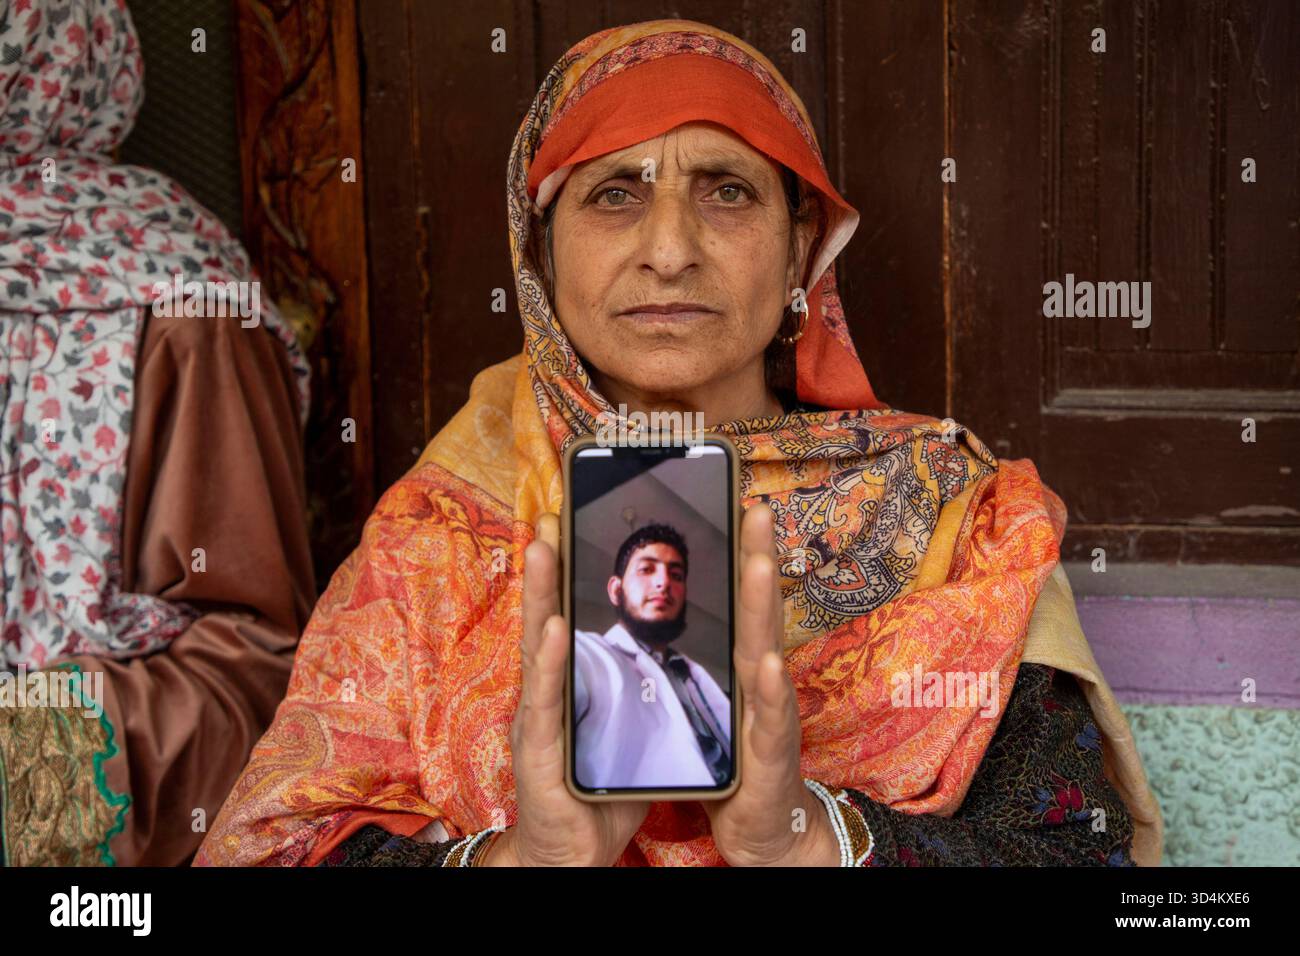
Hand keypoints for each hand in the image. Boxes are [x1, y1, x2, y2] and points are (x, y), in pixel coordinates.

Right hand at [480, 513, 649, 865]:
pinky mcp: (539, 757)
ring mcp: (538, 725)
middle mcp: (546, 700)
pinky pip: (547, 702)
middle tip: (547, 514)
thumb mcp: (623, 738)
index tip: (566, 526)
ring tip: (542, 547)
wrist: (570, 864)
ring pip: (538, 648)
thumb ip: (636, 700)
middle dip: (546, 568)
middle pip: (545, 621)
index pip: (566, 623)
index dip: (565, 577)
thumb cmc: (595, 800)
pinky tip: (551, 628)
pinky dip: (548, 663)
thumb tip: (664, 665)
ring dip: (539, 595)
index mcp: (570, 693)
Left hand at [702, 503, 838, 865]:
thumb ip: (698, 663)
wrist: (763, 834)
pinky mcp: (770, 755)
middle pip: (759, 611)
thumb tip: (664, 619)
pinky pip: (767, 719)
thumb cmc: (736, 766)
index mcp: (741, 668)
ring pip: (767, 651)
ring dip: (766, 605)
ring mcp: (770, 715)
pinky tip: (767, 662)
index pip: (738, 603)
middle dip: (759, 556)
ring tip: (761, 562)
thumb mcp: (713, 705)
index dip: (739, 554)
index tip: (738, 504)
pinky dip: (767, 689)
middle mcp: (762, 682)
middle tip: (758, 508)